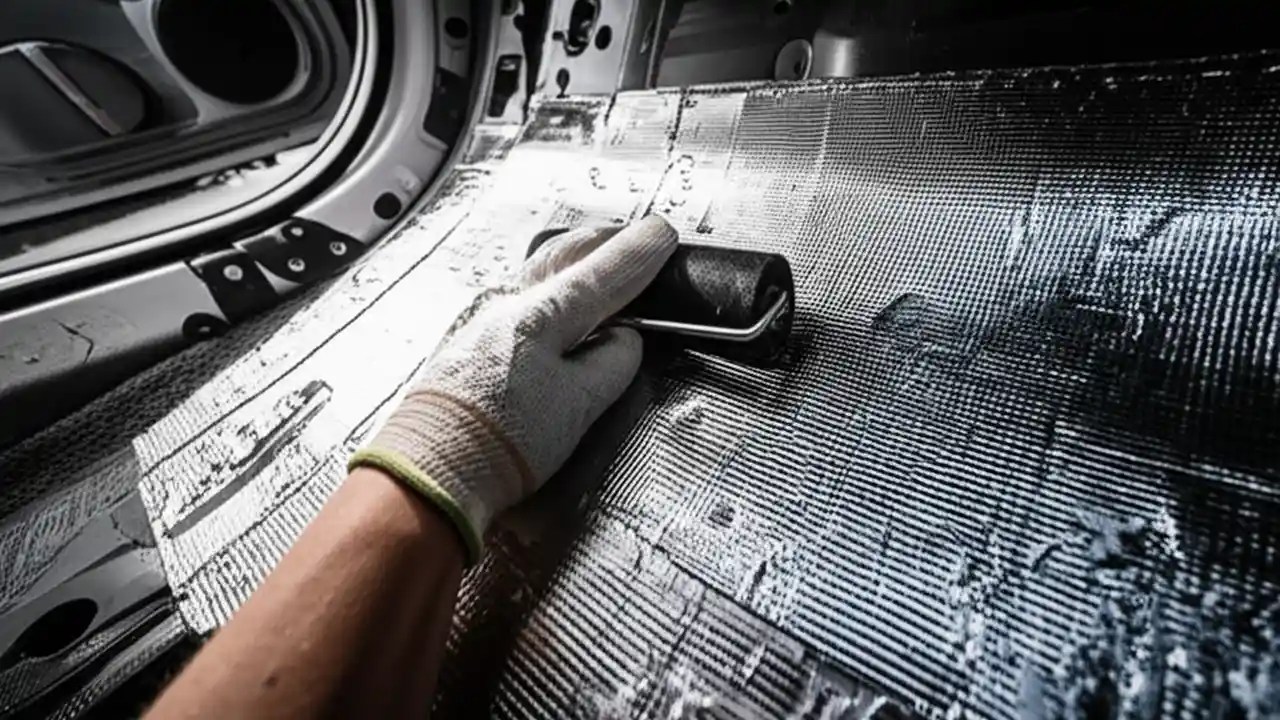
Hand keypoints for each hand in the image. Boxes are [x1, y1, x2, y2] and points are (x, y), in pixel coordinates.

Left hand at [349, 216, 677, 561]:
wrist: (430, 472)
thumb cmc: (502, 443)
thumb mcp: (580, 405)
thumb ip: (612, 363)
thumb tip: (626, 340)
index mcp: (543, 313)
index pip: (604, 272)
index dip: (639, 253)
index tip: (662, 234)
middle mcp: (508, 304)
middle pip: (564, 256)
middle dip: (603, 244)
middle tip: (632, 239)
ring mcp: (482, 320)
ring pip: (538, 275)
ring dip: (573, 266)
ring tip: (598, 268)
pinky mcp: (467, 343)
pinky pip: (519, 301)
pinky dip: (549, 294)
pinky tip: (556, 311)